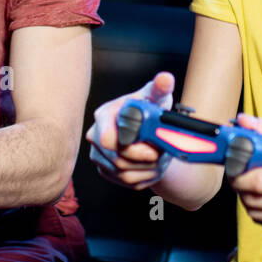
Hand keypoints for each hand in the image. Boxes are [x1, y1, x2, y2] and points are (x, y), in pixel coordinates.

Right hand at [85, 72, 175, 189]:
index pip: (108, 139)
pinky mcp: (106, 172)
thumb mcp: (155, 97)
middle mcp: (95, 136)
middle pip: (118, 159)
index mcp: (104, 115)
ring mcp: (98, 156)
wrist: (146, 130)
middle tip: (162, 151)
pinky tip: (154, 165)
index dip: (132, 147)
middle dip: (146, 158)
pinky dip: (146, 176)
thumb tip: (166, 79)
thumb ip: (160, 88)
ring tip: (160, 156)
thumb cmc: (149, 109)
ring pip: (125, 173)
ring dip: (149, 169)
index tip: (154, 146)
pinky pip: (129, 182)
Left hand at [228, 114, 261, 235]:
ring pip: (256, 213)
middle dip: (239, 185)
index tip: (233, 164)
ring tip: (250, 182)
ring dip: (245, 197)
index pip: (261, 181)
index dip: (240, 174)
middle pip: (256, 200)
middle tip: (236, 172)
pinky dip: (257, 209)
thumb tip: (241, 121)